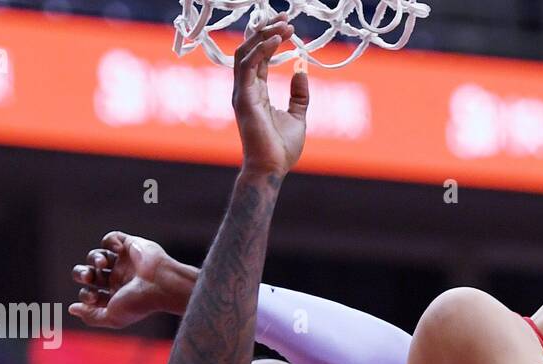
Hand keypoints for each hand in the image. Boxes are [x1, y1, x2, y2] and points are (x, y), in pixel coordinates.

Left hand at [70, 232, 179, 328]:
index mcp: (114, 296)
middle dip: (83, 274)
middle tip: (89, 277)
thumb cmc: (139, 303)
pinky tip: (118, 250)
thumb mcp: (112, 317)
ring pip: (96, 256)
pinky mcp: (131, 246)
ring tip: (102, 264)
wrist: (162, 284)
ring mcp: (124, 262)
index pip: (90, 293)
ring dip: (94, 259)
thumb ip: (91, 317)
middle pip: (89, 274)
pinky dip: (110, 242)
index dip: (86, 294)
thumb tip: (72, 308)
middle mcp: (118, 279)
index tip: (93, 297)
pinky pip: (112, 238)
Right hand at [233, 16, 308, 176]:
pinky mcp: (243, 98)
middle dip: (266, 29)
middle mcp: (245, 89)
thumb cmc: (281, 149)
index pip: (259, 56)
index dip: (272, 37)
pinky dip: (261, 50)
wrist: (272, 168)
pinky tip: (276, 40)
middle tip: (286, 17)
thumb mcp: (298, 116)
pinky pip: (248, 66)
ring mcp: (241, 93)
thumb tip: (301, 70)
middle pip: (249, 49)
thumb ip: (299, 95)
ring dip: (263, 35)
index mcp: (256, 91)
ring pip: (245, 52)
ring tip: (283, 25)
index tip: (289, 25)